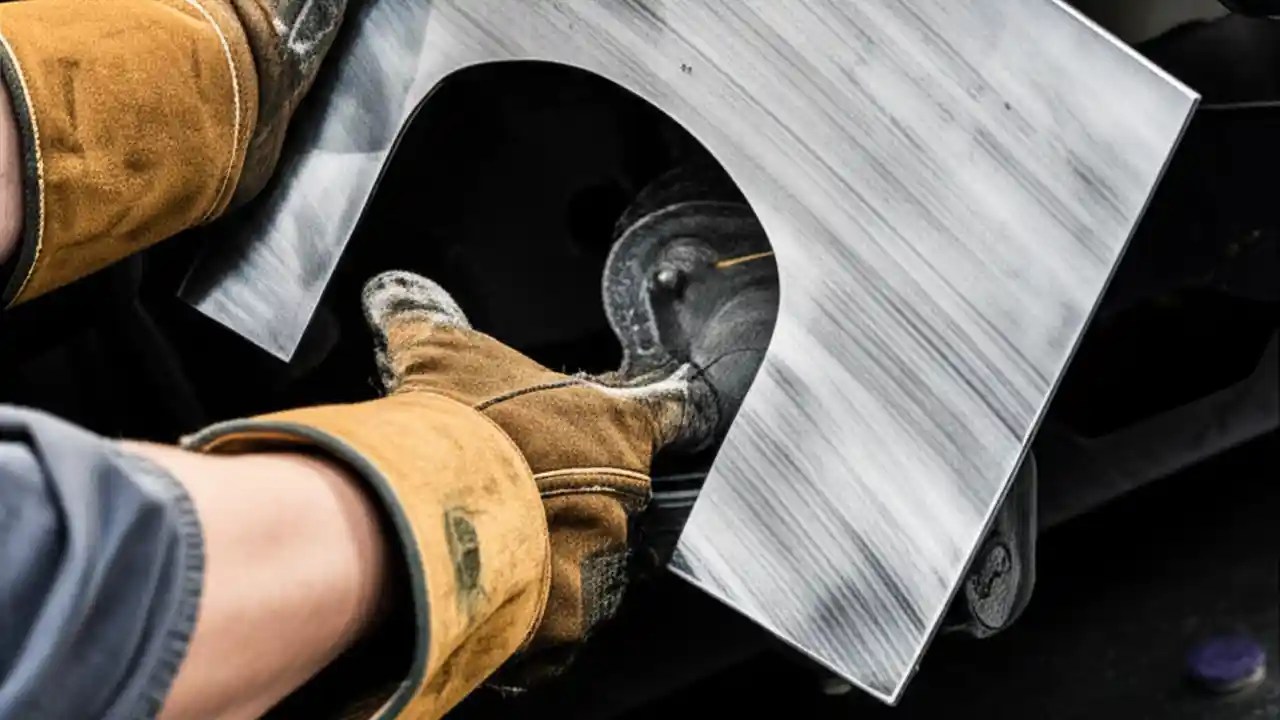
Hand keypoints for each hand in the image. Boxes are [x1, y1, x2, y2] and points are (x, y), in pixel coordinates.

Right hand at [361, 270, 715, 682]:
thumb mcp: (439, 355)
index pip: (671, 409)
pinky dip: (520, 607)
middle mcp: (626, 496)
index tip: (678, 406)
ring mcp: (604, 565)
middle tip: (518, 482)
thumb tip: (396, 292)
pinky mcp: (568, 624)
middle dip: (571, 486)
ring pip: (587, 554)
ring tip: (486, 538)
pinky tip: (480, 588)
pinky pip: (553, 620)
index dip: (666, 406)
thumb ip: (425, 320)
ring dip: (546, 545)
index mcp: (617, 426)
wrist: (429, 522)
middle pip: (615, 489)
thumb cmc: (456, 430)